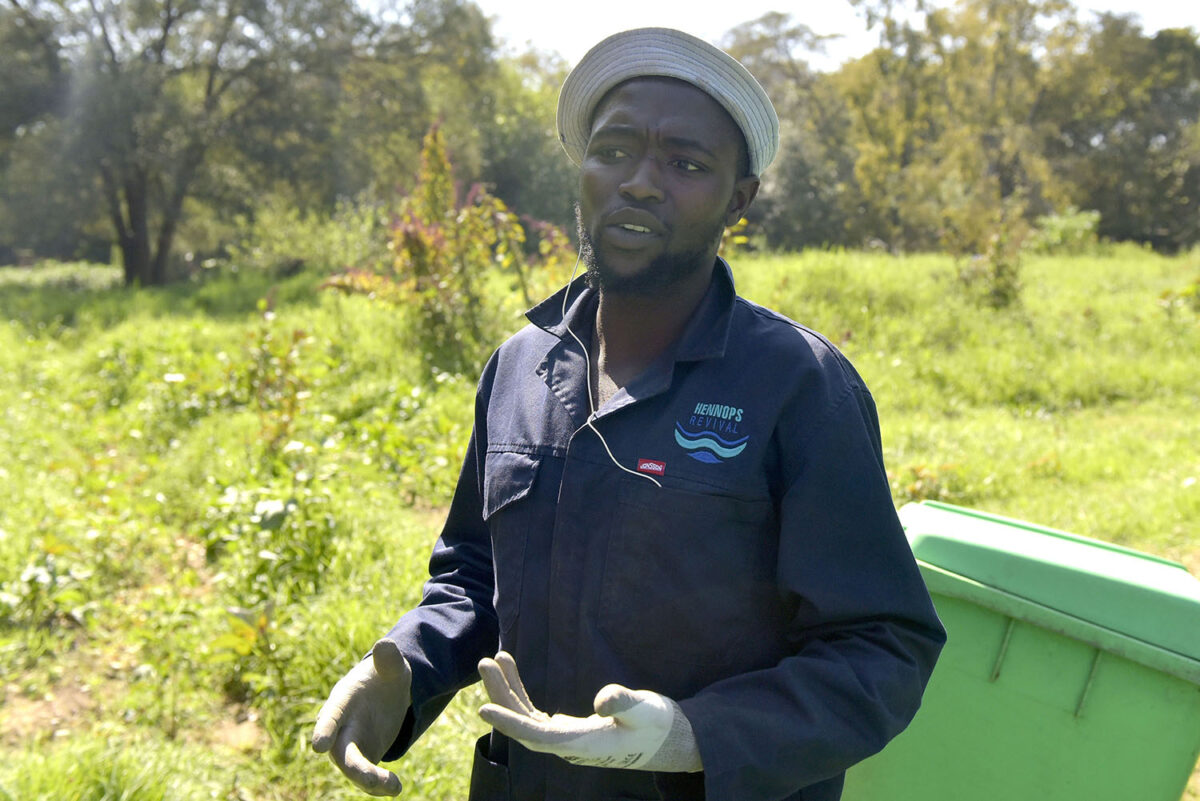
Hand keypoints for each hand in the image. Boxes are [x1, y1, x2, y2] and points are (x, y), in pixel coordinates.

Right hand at [312, 639, 412, 795]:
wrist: (388, 694)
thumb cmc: (385, 677)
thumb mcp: (392, 666)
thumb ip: (388, 659)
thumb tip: (386, 644)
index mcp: (342, 702)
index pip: (330, 716)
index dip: (324, 730)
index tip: (319, 746)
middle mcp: (341, 728)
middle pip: (340, 751)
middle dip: (353, 766)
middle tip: (371, 779)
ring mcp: (351, 746)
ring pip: (354, 769)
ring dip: (370, 781)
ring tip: (395, 787)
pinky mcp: (364, 758)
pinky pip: (366, 777)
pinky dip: (378, 785)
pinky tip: (394, 788)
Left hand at [477, 651, 700, 772]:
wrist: (666, 741)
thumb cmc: (657, 724)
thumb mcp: (647, 710)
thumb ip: (625, 704)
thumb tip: (602, 702)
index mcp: (583, 745)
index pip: (537, 737)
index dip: (510, 723)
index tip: (484, 708)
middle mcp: (568, 747)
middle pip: (524, 726)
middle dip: (502, 695)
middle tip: (486, 662)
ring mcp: (566, 740)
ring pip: (527, 720)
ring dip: (509, 692)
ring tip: (496, 660)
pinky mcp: (567, 732)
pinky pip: (535, 717)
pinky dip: (521, 697)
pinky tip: (512, 678)